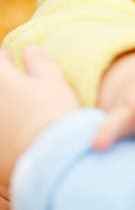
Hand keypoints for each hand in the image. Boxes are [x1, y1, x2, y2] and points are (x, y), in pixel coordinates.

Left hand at [0, 47, 80, 193]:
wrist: (52, 160)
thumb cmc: (55, 115)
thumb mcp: (53, 82)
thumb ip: (38, 62)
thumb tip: (29, 49)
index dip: (6, 59)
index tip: (13, 61)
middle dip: (5, 87)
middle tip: (15, 90)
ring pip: (0, 112)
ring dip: (5, 111)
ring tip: (17, 115)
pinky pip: (1, 137)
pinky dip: (5, 134)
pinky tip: (16, 138)